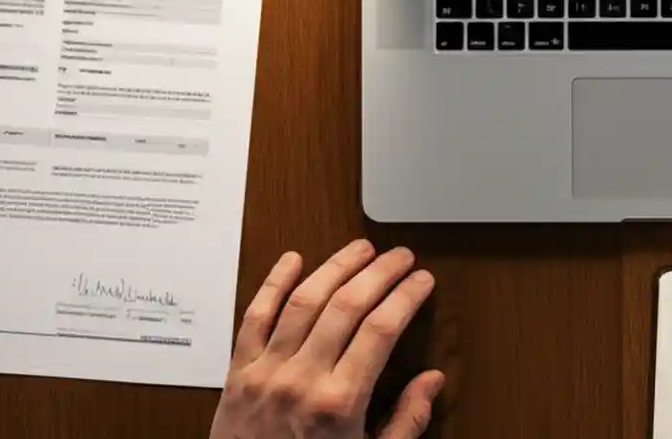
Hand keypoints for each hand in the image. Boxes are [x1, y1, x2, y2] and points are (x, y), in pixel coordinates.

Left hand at [210, 240, 443, 438]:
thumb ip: (405, 422)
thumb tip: (432, 381)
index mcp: (339, 404)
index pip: (381, 330)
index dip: (405, 296)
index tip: (421, 280)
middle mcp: (302, 381)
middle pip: (347, 306)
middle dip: (379, 273)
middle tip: (400, 256)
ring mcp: (267, 372)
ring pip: (304, 301)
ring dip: (335, 267)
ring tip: (360, 249)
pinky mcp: (238, 372)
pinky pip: (254, 316)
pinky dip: (273, 284)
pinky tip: (292, 261)